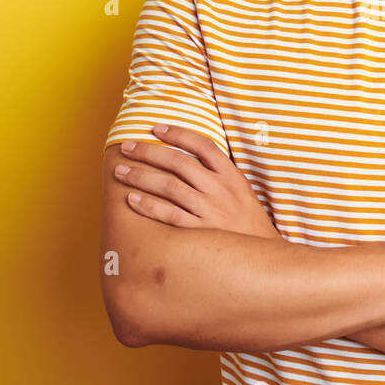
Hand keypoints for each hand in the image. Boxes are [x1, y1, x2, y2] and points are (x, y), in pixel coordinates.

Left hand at [112, 124, 282, 240]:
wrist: (263, 256)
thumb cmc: (246, 221)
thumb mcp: (240, 191)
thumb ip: (218, 174)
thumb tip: (185, 155)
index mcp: (232, 176)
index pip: (203, 145)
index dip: (177, 133)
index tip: (155, 128)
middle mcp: (221, 190)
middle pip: (179, 163)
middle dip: (149, 152)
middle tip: (127, 148)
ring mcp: (210, 211)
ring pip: (169, 187)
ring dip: (141, 177)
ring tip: (121, 172)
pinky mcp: (200, 233)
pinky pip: (169, 215)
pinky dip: (148, 206)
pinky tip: (131, 199)